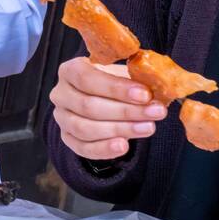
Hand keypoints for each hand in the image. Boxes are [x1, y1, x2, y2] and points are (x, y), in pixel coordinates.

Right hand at [50, 56, 167, 158]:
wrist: (104, 100)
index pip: (86, 78)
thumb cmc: (115, 84)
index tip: (144, 94)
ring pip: (84, 128)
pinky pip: (82, 147)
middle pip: (87, 105)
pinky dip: (104, 149)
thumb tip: (158, 88)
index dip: (115, 88)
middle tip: (156, 112)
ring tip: (148, 128)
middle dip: (125, 111)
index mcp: (70, 70)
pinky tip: (124, 146)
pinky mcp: (67, 138)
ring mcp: (61, 117)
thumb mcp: (123, 75)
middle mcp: (60, 94)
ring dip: (119, 129)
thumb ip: (135, 80)